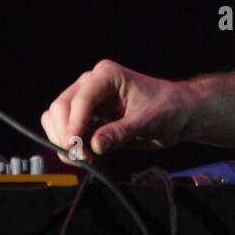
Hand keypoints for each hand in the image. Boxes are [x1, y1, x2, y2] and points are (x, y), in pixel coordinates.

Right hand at [40, 59, 194, 162]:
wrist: (178, 114)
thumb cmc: (168, 108)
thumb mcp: (149, 121)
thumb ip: (121, 132)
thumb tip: (95, 145)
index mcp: (107, 75)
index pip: (81, 98)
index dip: (74, 124)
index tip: (73, 146)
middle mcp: (92, 84)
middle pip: (61, 107)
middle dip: (65, 134)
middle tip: (81, 158)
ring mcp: (87, 101)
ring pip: (56, 119)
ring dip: (64, 141)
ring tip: (84, 159)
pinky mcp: (87, 118)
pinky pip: (66, 130)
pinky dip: (70, 145)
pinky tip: (86, 156)